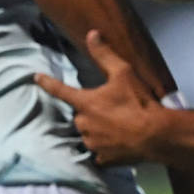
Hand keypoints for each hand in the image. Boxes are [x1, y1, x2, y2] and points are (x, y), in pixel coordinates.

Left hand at [35, 29, 169, 164]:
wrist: (156, 135)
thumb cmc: (139, 103)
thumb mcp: (123, 73)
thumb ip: (105, 54)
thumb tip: (92, 34)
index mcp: (86, 103)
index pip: (60, 90)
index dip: (47, 83)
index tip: (36, 78)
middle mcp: (84, 124)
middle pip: (80, 114)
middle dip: (91, 111)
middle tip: (112, 108)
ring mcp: (92, 143)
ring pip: (88, 133)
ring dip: (98, 129)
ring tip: (119, 125)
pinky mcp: (102, 158)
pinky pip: (98, 152)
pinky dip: (105, 147)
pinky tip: (118, 143)